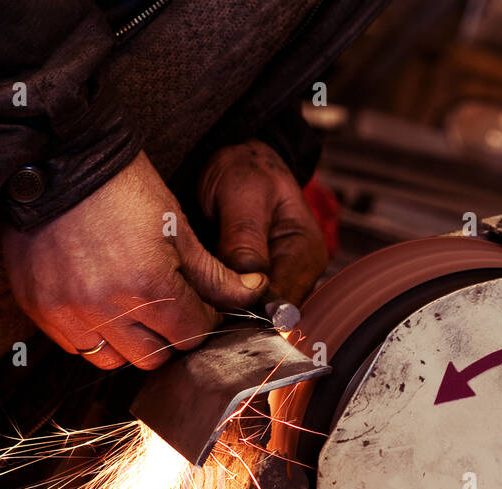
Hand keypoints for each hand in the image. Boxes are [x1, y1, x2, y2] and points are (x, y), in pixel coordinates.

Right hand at [1, 151, 266, 369]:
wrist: (59, 159)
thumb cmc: (124, 187)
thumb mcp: (178, 227)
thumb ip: (215, 274)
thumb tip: (253, 295)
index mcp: (149, 288)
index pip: (191, 336)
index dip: (201, 320)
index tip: (199, 304)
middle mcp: (107, 310)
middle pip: (154, 357)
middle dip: (167, 337)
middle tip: (168, 307)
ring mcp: (69, 314)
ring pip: (112, 360)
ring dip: (128, 344)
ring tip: (131, 310)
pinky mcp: (41, 309)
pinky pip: (75, 346)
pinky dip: (92, 334)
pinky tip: (99, 305)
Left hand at [197, 139, 327, 303]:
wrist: (235, 160)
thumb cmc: (246, 170)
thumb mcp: (244, 194)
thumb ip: (244, 237)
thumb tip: (248, 281)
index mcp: (305, 253)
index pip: (282, 303)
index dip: (249, 310)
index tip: (215, 307)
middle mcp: (296, 274)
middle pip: (267, 315)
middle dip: (233, 312)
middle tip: (198, 304)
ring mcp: (276, 281)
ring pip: (249, 313)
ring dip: (222, 309)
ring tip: (195, 298)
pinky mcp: (255, 283)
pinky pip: (237, 304)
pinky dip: (217, 301)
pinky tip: (198, 295)